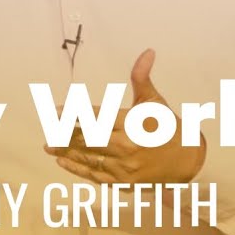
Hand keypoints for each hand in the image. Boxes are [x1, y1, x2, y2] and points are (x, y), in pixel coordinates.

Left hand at [44, 49, 206, 183]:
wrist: (186, 161)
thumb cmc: (166, 126)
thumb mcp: (155, 100)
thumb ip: (143, 77)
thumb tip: (147, 51)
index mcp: (133, 124)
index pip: (97, 117)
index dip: (75, 113)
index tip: (57, 110)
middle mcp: (127, 147)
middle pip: (88, 138)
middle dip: (64, 133)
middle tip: (48, 127)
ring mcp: (124, 167)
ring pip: (89, 157)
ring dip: (66, 151)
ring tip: (48, 145)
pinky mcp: (122, 182)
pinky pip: (95, 175)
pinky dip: (77, 169)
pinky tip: (63, 161)